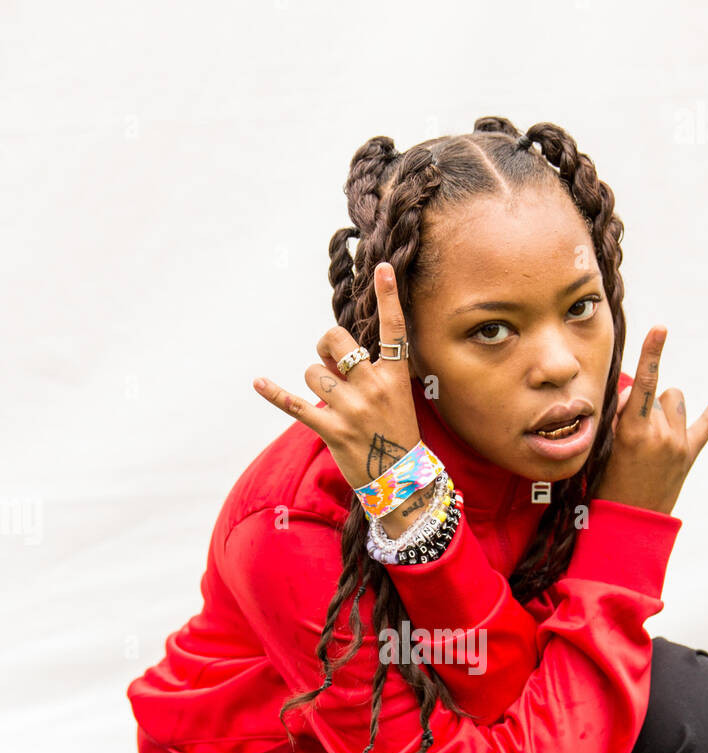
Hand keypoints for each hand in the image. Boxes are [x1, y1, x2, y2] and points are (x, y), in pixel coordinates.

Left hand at [252, 263, 421, 495]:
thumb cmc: (395, 434)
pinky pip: (295, 405)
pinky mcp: (332, 430)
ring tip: (331, 399)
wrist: (400, 480)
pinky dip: (275, 393)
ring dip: (315, 380)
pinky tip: (258, 383)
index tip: (381, 268)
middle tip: (330, 359)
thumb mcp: (396, 397)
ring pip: (313, 372)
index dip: (387, 296)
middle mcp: (373, 388)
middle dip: (325, 344)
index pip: (393, 330)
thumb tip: (334, 352)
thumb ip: (369, 370)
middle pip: (336, 341)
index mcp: (394, 377)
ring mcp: (352, 409)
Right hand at [596, 326, 707, 515]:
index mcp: (633, 432)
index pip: (643, 384)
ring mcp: (679, 444)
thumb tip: (634, 391)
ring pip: (676, 402)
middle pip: (658, 393)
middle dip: (645, 404)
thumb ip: (620, 415)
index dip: (651, 354)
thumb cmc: (607, 484)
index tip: (661, 328)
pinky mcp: (690, 453)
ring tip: (651, 434)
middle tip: (631, 434)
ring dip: (664, 408)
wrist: (630, 521)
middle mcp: (661, 434)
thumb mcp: (605, 447)